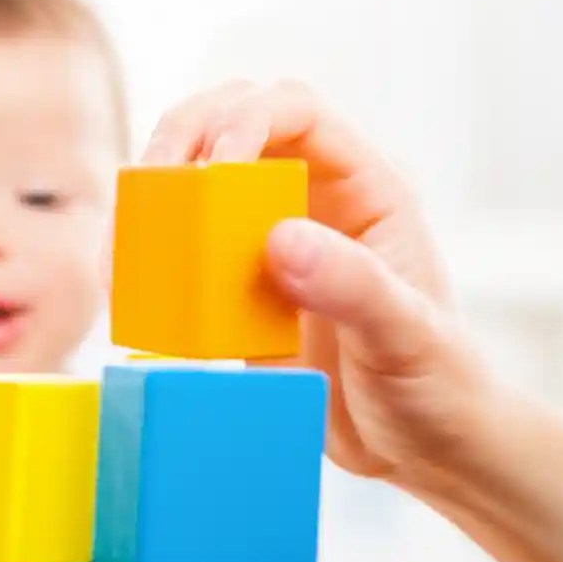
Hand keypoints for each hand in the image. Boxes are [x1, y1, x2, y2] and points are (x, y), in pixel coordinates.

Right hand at [141, 80, 493, 493]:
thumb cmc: (440, 386)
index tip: (210, 171)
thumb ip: (353, 286)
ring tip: (122, 250)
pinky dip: (150, 259)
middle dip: (180, 138)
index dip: (244, 121)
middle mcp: (313, 200)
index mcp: (367, 188)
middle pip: (233, 122)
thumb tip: (278, 239)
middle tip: (145, 187)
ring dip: (152, 200)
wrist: (425, 449)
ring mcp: (271, 240)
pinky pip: (184, 250)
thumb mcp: (408, 337)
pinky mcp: (239, 287)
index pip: (297, 112)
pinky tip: (132, 292)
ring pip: (198, 180)